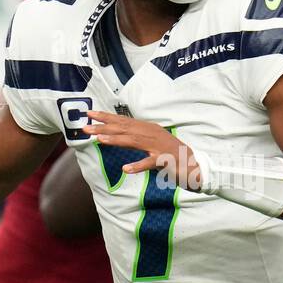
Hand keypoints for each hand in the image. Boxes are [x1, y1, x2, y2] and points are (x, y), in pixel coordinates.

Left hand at [82, 110, 203, 189]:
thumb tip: (120, 135)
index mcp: (149, 129)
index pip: (124, 121)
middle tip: (85, 126)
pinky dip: (138, 166)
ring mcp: (159, 147)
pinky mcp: (166, 161)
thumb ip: (139, 139)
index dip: (106, 117)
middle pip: (125, 128)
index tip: (90, 114)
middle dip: (104, 127)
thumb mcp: (153, 145)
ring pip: (134, 141)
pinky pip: (150, 163)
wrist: (196, 167)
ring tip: (99, 140)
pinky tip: (126, 169)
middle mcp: (153, 134)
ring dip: (116, 140)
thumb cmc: (173, 157)